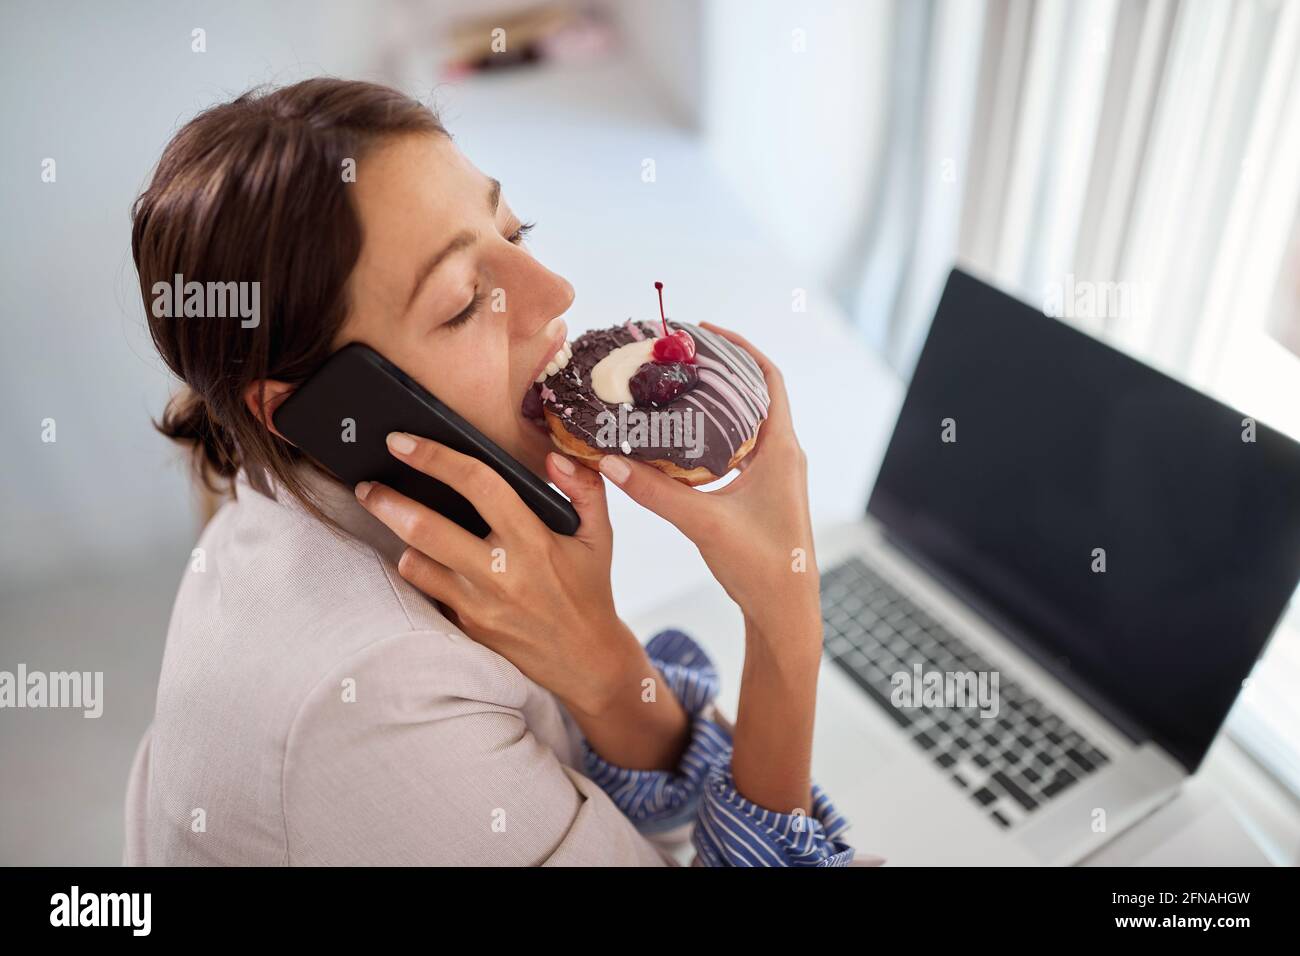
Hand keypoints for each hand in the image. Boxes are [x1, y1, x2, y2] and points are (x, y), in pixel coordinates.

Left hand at [356, 434, 625, 712]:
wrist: (585, 661)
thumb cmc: (589, 591)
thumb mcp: (600, 537)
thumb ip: (585, 490)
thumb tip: (555, 458)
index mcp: (533, 540)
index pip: (477, 485)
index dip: (434, 458)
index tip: (401, 441)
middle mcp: (501, 572)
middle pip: (426, 529)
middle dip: (387, 501)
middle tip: (366, 484)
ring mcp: (478, 604)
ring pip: (415, 564)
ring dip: (397, 538)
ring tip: (388, 516)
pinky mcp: (466, 627)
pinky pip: (426, 593)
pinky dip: (417, 570)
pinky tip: (417, 556)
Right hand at [599, 322, 821, 640]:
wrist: (785, 614)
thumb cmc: (761, 569)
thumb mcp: (703, 524)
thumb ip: (655, 492)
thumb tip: (609, 461)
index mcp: (781, 450)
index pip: (768, 379)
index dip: (740, 348)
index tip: (705, 330)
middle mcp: (783, 456)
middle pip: (755, 395)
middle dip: (719, 371)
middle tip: (677, 355)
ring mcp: (775, 476)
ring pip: (746, 424)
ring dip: (716, 404)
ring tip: (675, 388)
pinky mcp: (763, 495)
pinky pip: (739, 450)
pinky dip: (713, 436)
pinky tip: (681, 442)